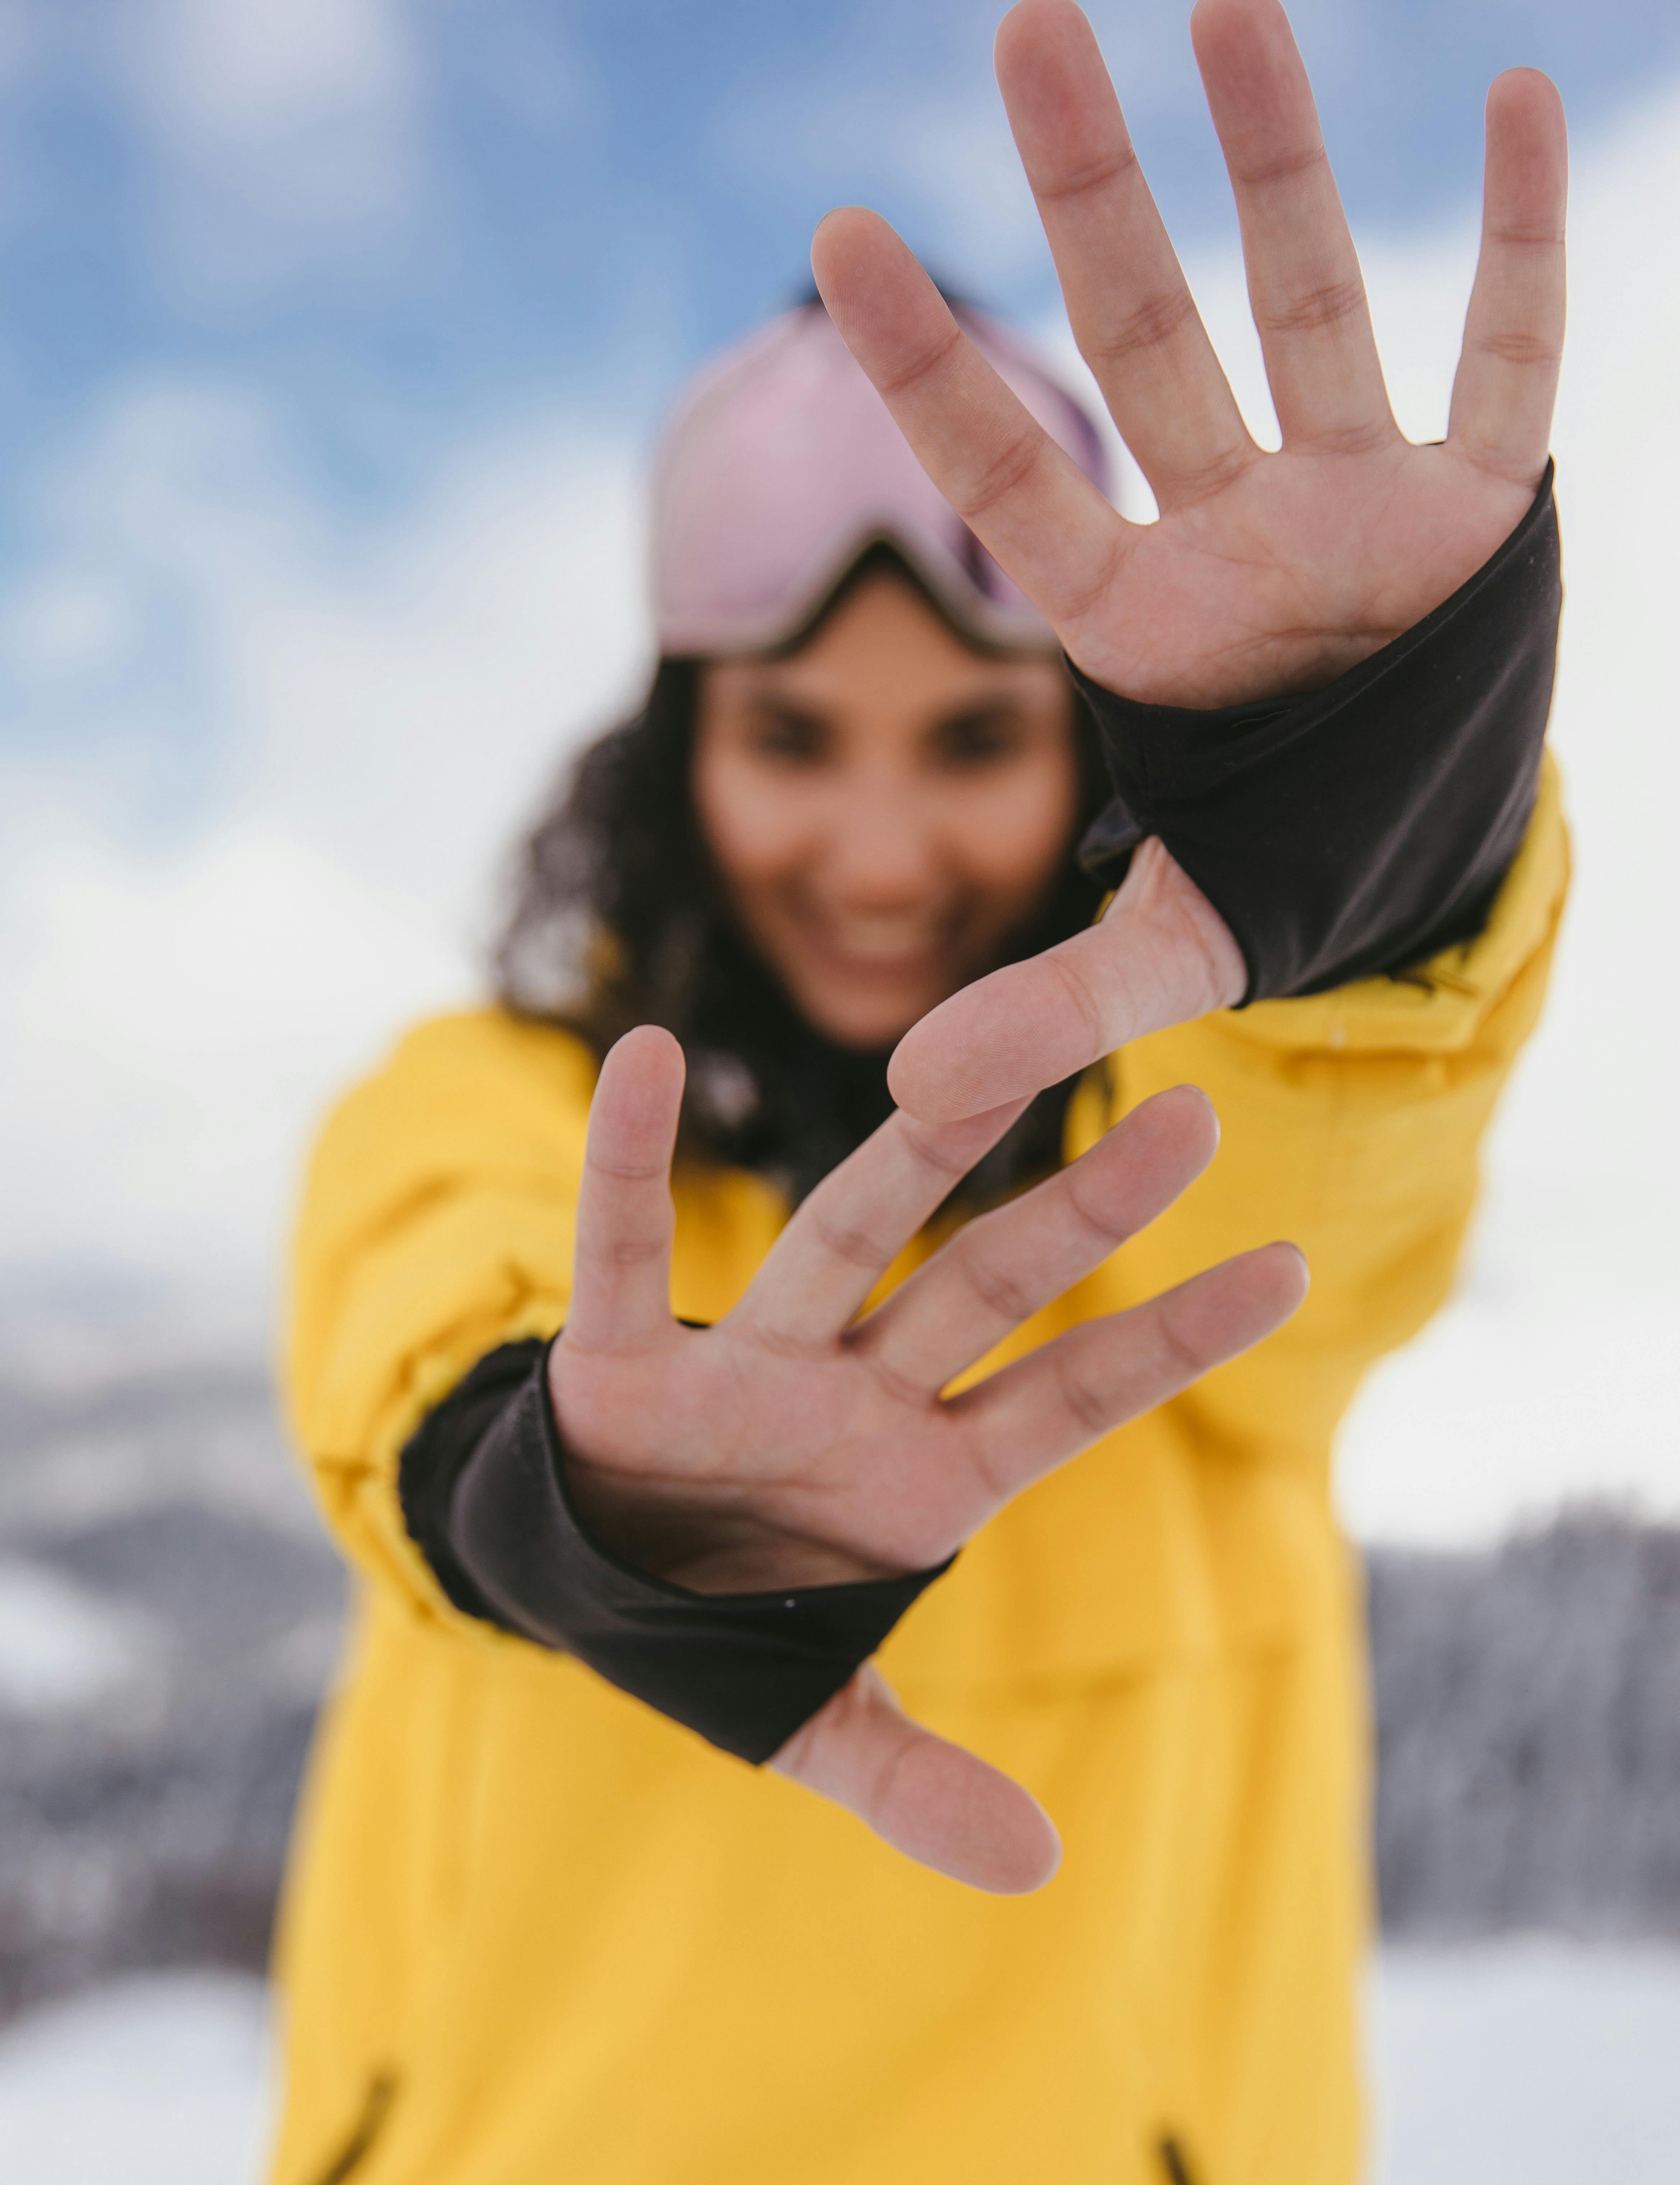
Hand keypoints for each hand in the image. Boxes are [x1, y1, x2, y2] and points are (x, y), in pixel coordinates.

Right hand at [550, 1025, 1306, 1891]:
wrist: (586, 1591)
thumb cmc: (722, 1627)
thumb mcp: (816, 1721)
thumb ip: (916, 1782)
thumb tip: (1039, 1869)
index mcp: (920, 1477)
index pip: (1070, 1399)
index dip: (1172, 1342)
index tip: (1290, 1270)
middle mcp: (853, 1395)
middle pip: (982, 1289)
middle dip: (1082, 1215)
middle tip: (1198, 1118)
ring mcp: (748, 1366)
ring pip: (842, 1238)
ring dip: (911, 1151)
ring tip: (978, 1062)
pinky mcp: (624, 1363)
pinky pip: (624, 1253)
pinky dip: (625, 1161)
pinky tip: (640, 1058)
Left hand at [809, 0, 1567, 1118]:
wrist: (1407, 857)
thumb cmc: (1277, 882)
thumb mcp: (1170, 953)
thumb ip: (1048, 1004)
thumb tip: (904, 1097)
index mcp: (1142, 627)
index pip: (1011, 480)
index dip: (933, 370)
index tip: (840, 242)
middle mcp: (1234, 534)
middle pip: (1148, 344)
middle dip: (1094, 195)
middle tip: (1025, 24)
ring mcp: (1359, 508)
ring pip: (1309, 306)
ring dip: (1273, 159)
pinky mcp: (1483, 509)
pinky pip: (1509, 356)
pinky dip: (1525, 244)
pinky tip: (1522, 96)